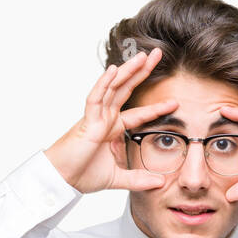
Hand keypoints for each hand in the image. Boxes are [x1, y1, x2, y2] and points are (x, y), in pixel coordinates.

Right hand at [44, 47, 176, 193]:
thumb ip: (138, 180)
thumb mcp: (118, 178)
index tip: (175, 102)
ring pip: (113, 87)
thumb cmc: (83, 174)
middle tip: (157, 54)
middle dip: (141, 71)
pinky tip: (114, 70)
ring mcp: (95, 116)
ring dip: (127, 71)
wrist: (62, 180)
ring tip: (143, 57)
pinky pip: (96, 98)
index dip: (156, 107)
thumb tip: (160, 183)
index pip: (138, 113)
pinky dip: (104, 83)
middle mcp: (105, 117)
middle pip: (126, 88)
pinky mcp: (86, 121)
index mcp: (113, 128)